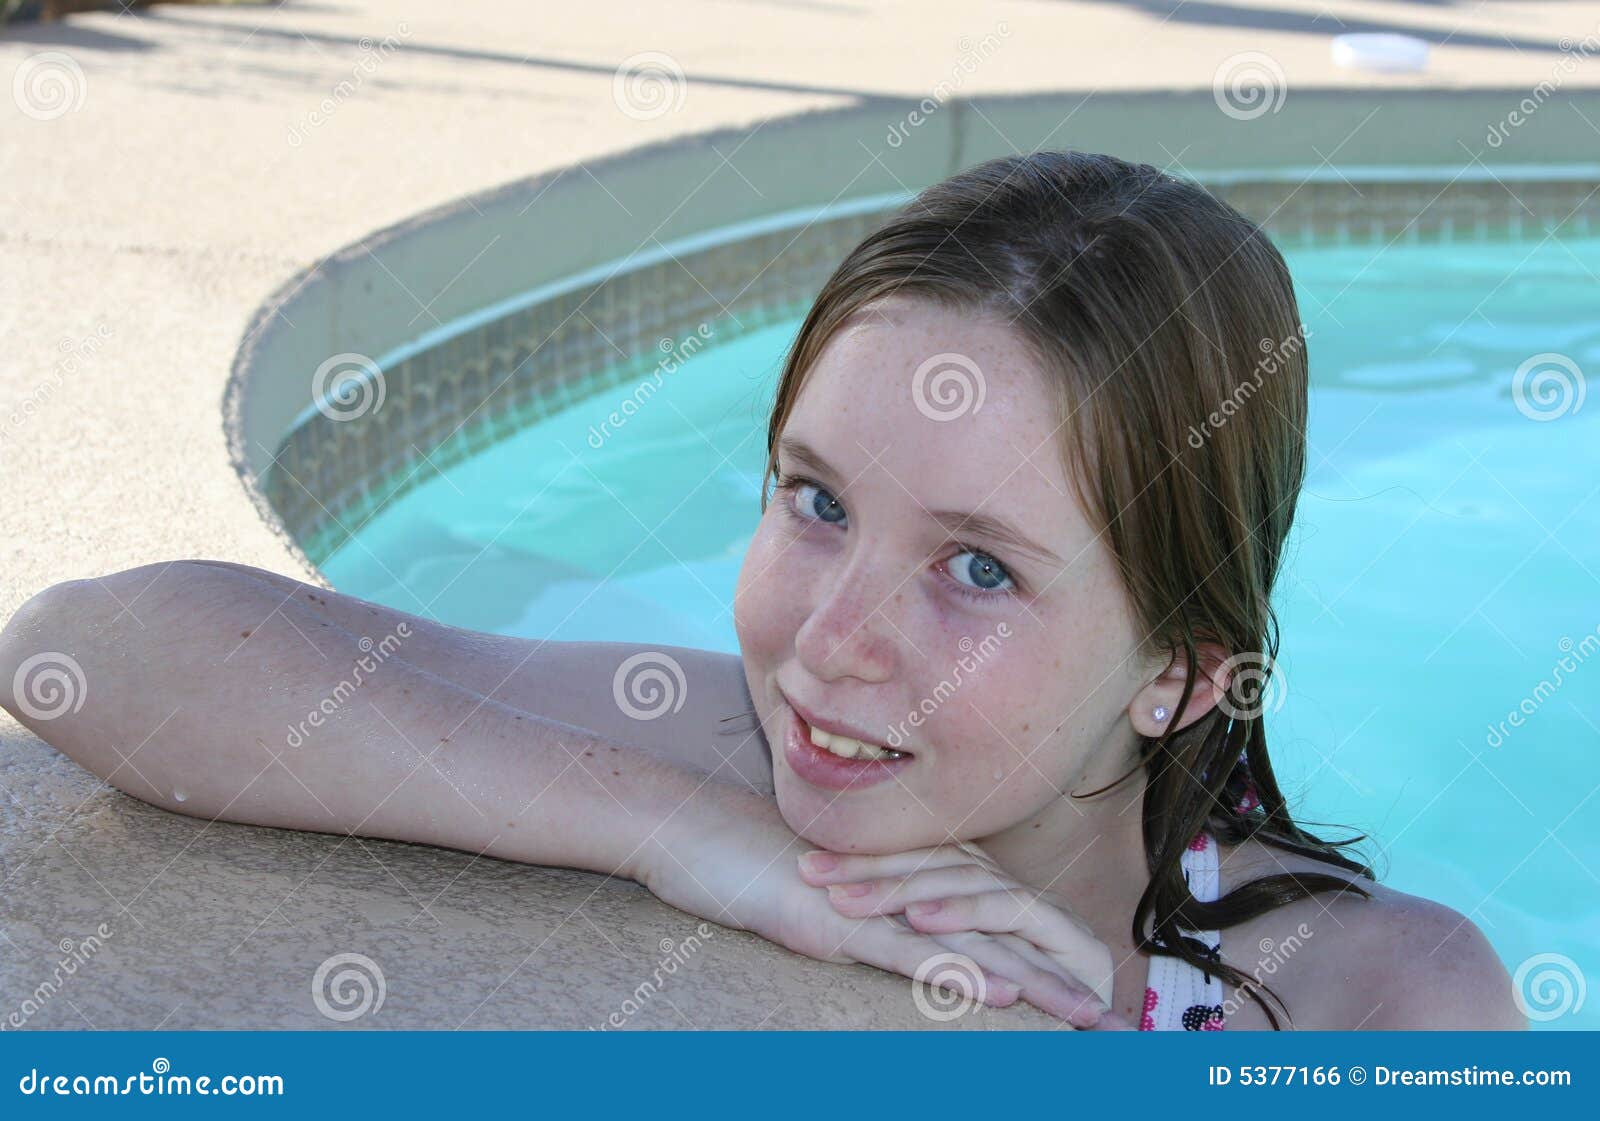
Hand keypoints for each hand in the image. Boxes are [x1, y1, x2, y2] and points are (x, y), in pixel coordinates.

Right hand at [638, 784, 1118, 1021]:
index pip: (993, 913)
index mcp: (905, 872)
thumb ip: (869, 911)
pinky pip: (904, 949)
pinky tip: (996, 989)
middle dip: (1061, 971)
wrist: (685, 828)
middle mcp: (902, 881)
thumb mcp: (822, 888)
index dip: (1045, 950)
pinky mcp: (834, 919)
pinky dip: (955, 970)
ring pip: (968, 941)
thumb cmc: (748, 859)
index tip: (1091, 987)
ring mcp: (871, 898)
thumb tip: (908, 943)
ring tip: (1084, 1012)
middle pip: (999, 926)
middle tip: (1114, 1014)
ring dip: (1032, 981)